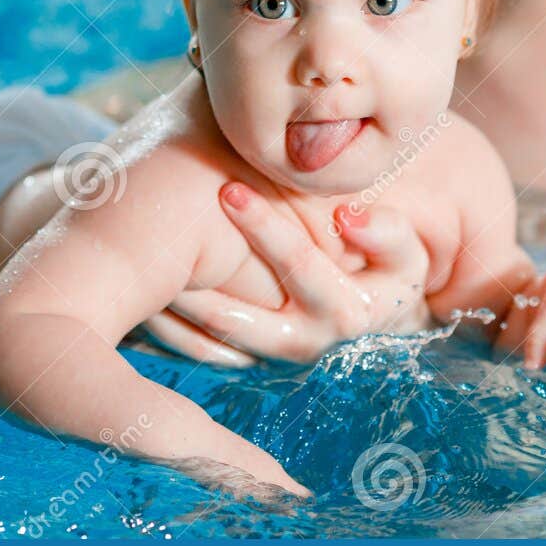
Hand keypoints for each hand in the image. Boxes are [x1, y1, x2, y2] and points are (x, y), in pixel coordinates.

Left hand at [139, 182, 432, 365]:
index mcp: (350, 314)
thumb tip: (348, 217)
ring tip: (143, 271)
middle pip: (247, 314)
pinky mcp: (251, 357)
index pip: (302, 266)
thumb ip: (386, 233)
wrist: (379, 312)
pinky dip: (173, 330)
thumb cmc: (386, 265)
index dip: (267, 228)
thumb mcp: (403, 252)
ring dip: (178, 310)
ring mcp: (275, 353)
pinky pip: (205, 350)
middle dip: (205, 276)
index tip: (228, 188)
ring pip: (217, 338)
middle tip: (164, 234)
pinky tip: (142, 302)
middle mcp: (309, 342)